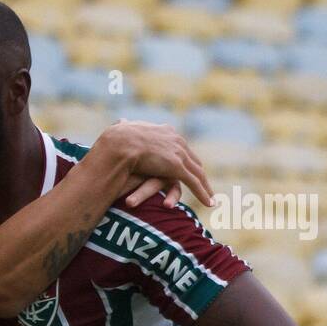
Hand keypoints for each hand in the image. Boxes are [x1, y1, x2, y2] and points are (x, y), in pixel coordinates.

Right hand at [98, 120, 213, 207]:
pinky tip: (209, 203)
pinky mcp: (177, 167)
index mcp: (165, 132)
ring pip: (197, 173)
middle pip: (193, 160)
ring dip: (205, 187)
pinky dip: (203, 194)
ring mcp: (178, 154)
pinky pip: (194, 183)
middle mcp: (177, 141)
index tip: (187, 167)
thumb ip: (125, 127)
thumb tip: (121, 121)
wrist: (119, 143)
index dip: (185, 159)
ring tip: (211, 198)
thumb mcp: (122, 129)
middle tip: (204, 184)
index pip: (181, 147)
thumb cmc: (116, 138)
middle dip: (199, 173)